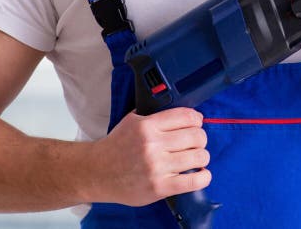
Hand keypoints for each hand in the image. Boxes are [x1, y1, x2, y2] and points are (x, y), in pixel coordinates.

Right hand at [90, 107, 210, 205]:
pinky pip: (192, 182)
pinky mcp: (159, 187)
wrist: (97, 172)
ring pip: (198, 157)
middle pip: (196, 136)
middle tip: (197, 142)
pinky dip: (203, 177)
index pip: (186, 117)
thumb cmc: (116, 146)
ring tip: (197, 158)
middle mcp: (153, 145)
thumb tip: (181, 113)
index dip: (197, 119)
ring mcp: (156, 167)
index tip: (197, 123)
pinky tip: (201, 174)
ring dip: (202, 157)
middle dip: (200, 138)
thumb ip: (155, 115)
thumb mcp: (132, 120)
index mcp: (147, 126)